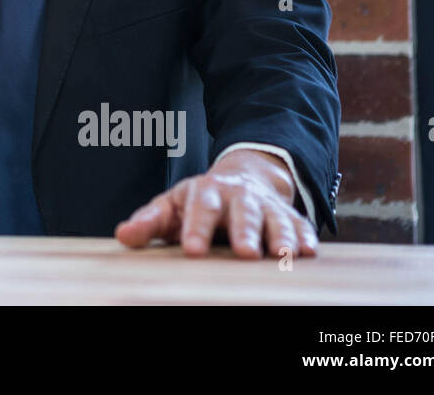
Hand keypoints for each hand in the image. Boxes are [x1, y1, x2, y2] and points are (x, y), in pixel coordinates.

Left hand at [114, 150, 317, 259]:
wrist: (244, 178)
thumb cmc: (199, 201)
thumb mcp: (172, 207)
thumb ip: (149, 221)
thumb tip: (123, 236)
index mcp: (206, 193)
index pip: (200, 208)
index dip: (196, 228)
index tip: (192, 250)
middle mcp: (239, 197)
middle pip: (242, 212)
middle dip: (244, 231)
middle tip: (244, 253)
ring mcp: (267, 205)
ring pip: (276, 218)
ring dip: (281, 235)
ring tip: (284, 255)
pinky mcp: (289, 215)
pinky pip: (301, 225)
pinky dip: (306, 237)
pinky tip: (310, 253)